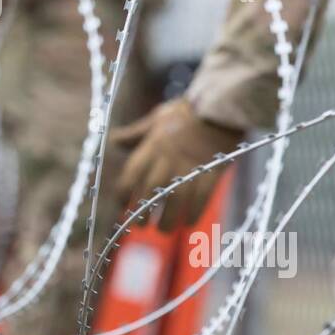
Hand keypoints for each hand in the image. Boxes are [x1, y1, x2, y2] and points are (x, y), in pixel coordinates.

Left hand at [111, 97, 241, 230]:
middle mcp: (168, 158)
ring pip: (175, 199)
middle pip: (151, 190)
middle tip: (140, 226)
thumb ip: (136, 133)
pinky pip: (202, 197)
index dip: (124, 193)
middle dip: (143, 211)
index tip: (121, 205)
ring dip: (167, 218)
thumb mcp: (157, 118)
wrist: (220, 104)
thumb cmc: (187, 110)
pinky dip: (195, 212)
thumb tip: (114, 141)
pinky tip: (189, 222)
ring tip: (163, 230)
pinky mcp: (212, 171)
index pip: (131, 174)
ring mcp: (191, 166)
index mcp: (153, 145)